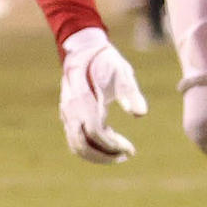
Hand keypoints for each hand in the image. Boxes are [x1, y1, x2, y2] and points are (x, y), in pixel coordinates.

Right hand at [58, 25, 147, 164]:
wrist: (82, 51)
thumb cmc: (105, 61)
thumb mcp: (121, 71)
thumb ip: (130, 92)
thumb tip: (140, 114)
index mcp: (83, 99)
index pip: (95, 131)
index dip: (112, 144)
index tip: (131, 149)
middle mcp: (71, 109)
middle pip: (81, 144)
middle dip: (104, 156)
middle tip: (126, 155)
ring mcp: (66, 114)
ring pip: (76, 145)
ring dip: (97, 155)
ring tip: (119, 154)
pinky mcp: (68, 117)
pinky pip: (75, 139)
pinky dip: (91, 147)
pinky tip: (110, 143)